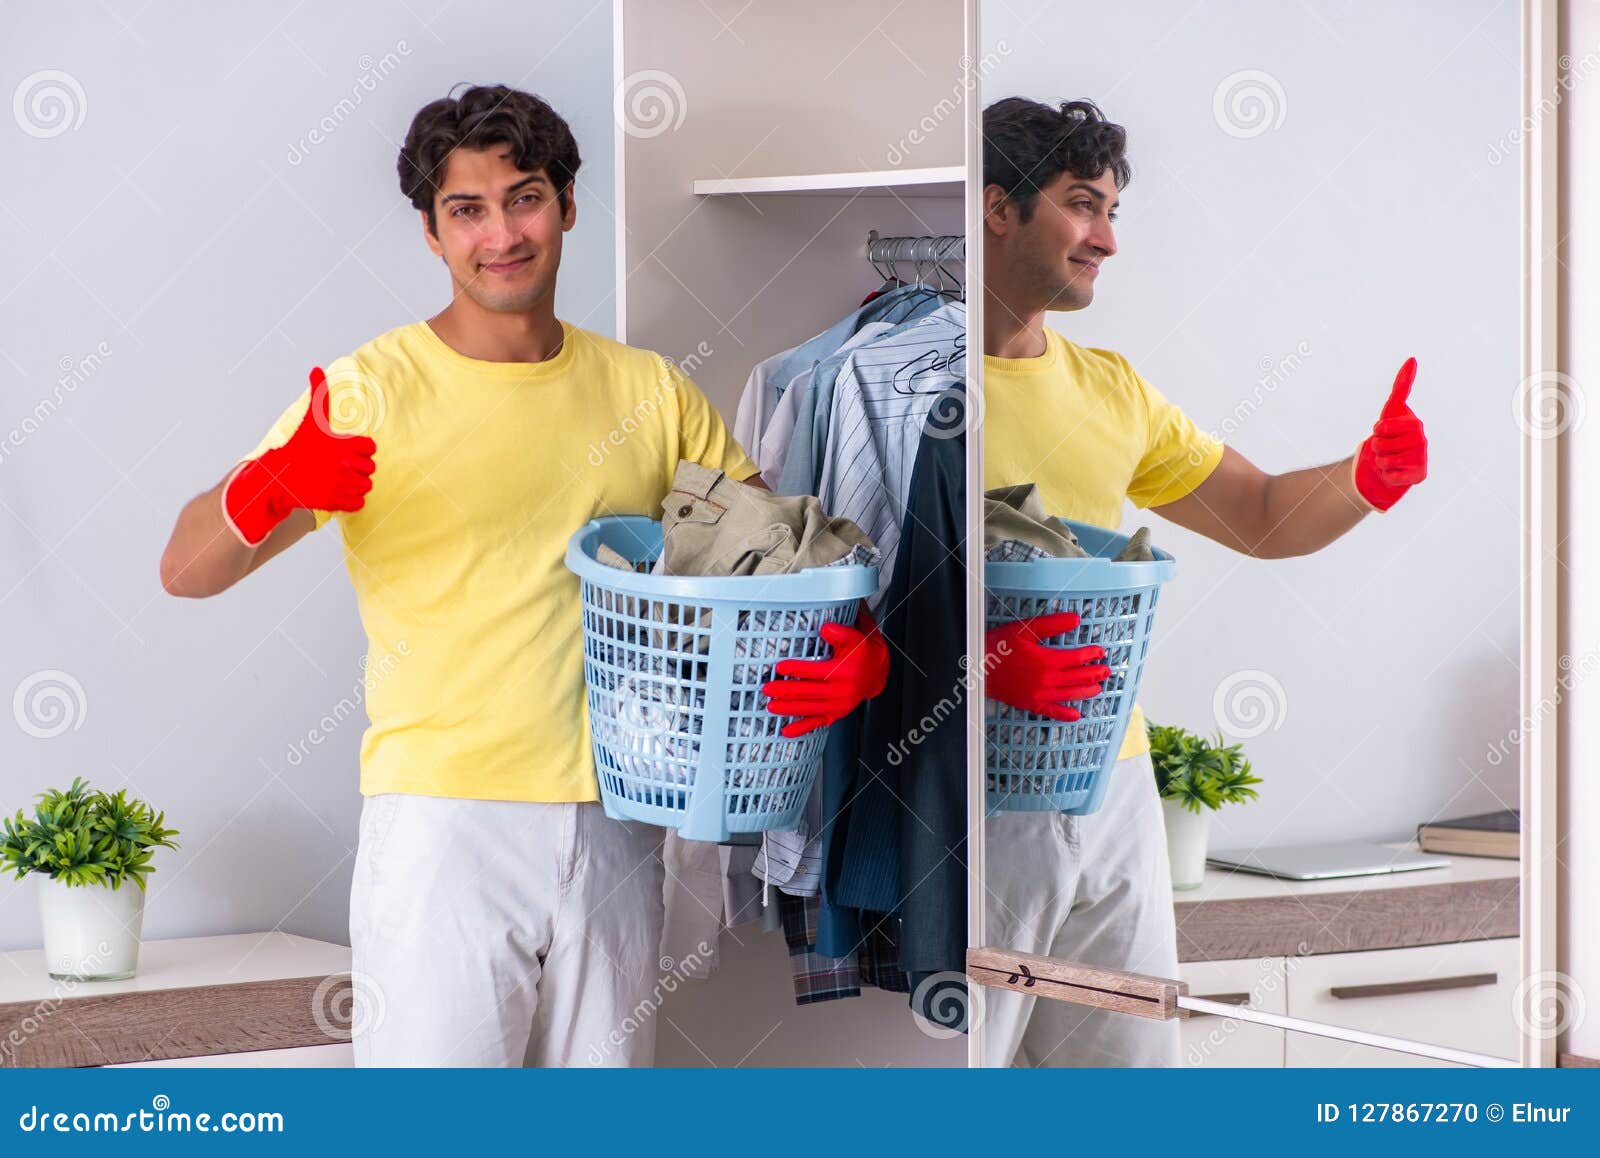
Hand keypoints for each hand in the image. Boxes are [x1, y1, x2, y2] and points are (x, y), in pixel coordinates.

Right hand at [222, 367, 377, 545]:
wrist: (277, 478)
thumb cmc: (296, 447)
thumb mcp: (310, 421)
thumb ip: (319, 395)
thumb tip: (315, 368)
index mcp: (343, 443)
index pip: (370, 447)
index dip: (359, 450)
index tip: (344, 451)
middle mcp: (345, 463)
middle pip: (370, 468)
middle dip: (358, 468)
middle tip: (339, 467)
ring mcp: (341, 484)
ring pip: (366, 486)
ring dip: (355, 485)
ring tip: (337, 480)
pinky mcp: (336, 502)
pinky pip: (359, 504)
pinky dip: (350, 501)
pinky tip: (336, 493)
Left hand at [763, 606, 889, 738]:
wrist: (877, 671)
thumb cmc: (863, 652)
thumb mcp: (856, 637)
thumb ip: (840, 632)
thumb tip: (824, 629)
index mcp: (844, 672)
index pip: (816, 671)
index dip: (797, 669)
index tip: (780, 667)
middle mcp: (841, 692)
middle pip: (809, 692)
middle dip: (786, 691)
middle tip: (768, 689)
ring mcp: (838, 706)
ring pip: (810, 709)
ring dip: (789, 709)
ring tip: (772, 707)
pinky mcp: (837, 714)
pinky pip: (817, 723)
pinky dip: (801, 728)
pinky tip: (787, 731)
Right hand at [985, 611, 1109, 721]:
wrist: (977, 668)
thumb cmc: (999, 647)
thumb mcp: (1024, 629)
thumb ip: (1052, 624)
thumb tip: (1075, 619)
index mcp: (1046, 660)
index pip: (1077, 658)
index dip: (1091, 654)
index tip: (1100, 651)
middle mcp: (1046, 680)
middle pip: (1078, 677)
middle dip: (1095, 673)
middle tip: (1106, 670)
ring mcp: (1039, 695)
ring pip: (1071, 695)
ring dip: (1087, 691)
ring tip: (1098, 688)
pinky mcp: (1031, 704)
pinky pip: (1052, 712)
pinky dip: (1066, 715)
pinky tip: (1076, 715)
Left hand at [1353, 357, 1426, 512]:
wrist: (1391, 468)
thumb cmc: (1389, 438)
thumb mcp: (1390, 411)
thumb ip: (1401, 387)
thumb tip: (1413, 358)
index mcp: (1412, 421)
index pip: (1391, 415)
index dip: (1382, 421)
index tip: (1387, 413)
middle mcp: (1420, 437)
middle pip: (1380, 440)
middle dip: (1375, 445)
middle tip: (1383, 448)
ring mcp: (1421, 456)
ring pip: (1384, 459)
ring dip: (1380, 461)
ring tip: (1388, 459)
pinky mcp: (1420, 474)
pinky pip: (1392, 475)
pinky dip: (1387, 475)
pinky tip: (1396, 473)